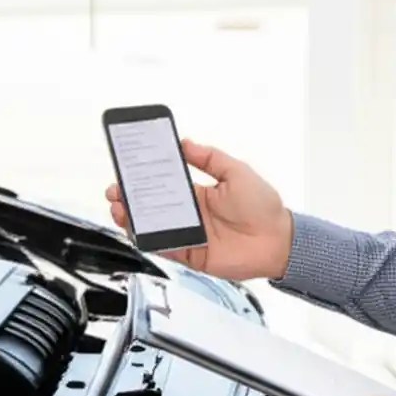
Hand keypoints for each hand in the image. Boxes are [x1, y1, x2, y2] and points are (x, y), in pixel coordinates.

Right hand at [105, 139, 293, 280]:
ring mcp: (190, 234)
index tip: (129, 168)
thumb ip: (210, 158)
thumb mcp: (237, 171)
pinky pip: (166, 248)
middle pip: (152, 206)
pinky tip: (139, 231)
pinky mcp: (192, 254)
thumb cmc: (264, 206)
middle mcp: (191, 214)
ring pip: (153, 228)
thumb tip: (186, 142)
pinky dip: (150, 241)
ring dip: (134, 219)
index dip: (145, 177)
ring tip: (121, 210)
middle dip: (130, 198)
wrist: (279, 241)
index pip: (165, 183)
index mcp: (199, 193)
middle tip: (116, 191)